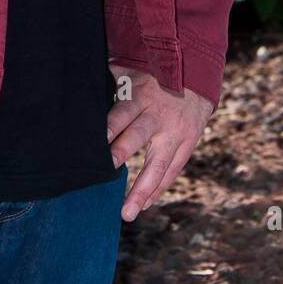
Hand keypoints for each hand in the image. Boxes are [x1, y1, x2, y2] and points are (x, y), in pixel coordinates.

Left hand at [106, 62, 214, 221]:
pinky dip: (158, 189)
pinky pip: (172, 171)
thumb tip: (85, 78)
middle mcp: (159, 115)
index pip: (123, 113)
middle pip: (139, 135)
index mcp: (142, 95)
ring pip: (159, 164)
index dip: (110, 127)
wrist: (197, 77)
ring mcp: (176, 132)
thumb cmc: (155, 74)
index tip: (96, 144)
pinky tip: (144, 205)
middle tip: (108, 169)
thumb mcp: (133, 69)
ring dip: (142, 190)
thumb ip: (111, 77)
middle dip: (123, 151)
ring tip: (127, 213)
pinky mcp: (187, 144)